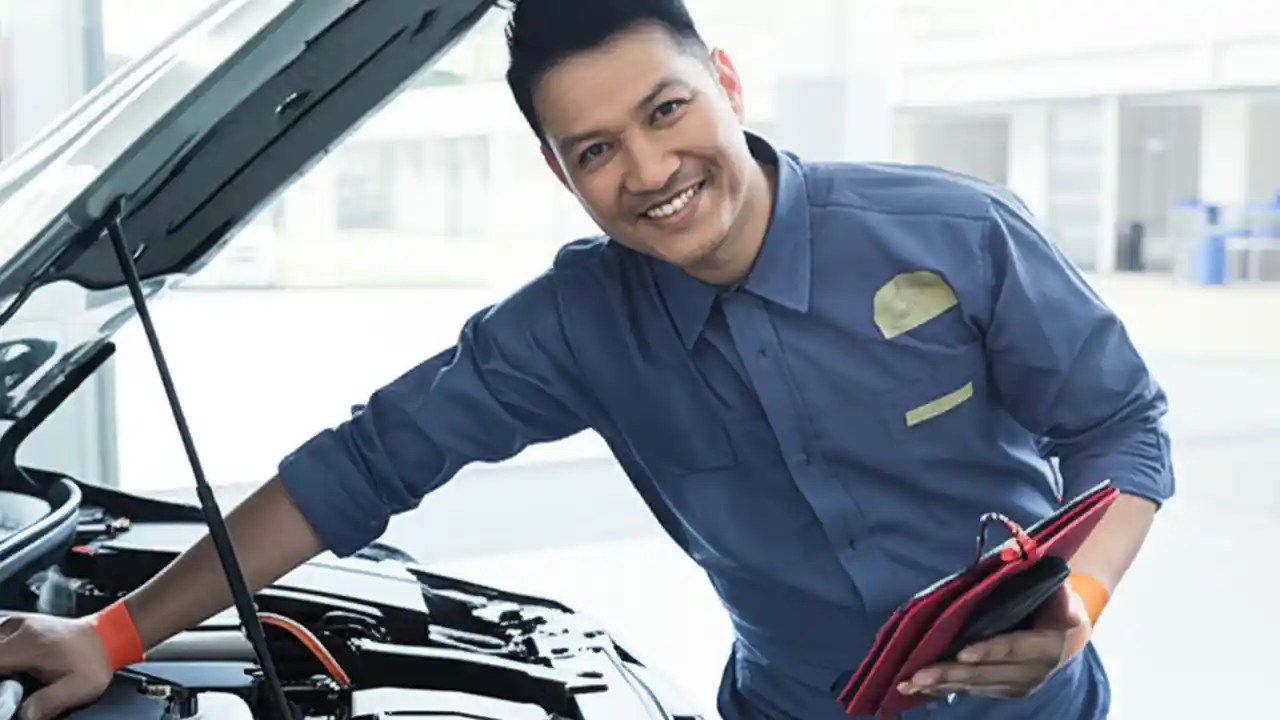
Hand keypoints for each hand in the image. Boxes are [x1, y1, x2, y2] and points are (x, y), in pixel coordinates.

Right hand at [0, 613, 114, 719]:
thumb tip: (24, 716)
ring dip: (1, 661)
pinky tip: (13, 667)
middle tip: (11, 686)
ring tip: (14, 677)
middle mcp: (20, 628)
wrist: (109, 636)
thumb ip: (48, 702)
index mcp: (28, 644)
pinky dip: (2, 653)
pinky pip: (0, 639)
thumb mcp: (77, 688)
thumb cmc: (94, 662)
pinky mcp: (22, 623)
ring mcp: (20, 622)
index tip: (6, 690)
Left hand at [898, 582, 1091, 699]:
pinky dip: (946, 689)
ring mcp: (1018, 685)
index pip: (1014, 648)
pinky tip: (920, 688)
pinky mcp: (1004, 690)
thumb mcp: (1061, 593)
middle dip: (950, 673)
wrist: (1066, 637)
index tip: (962, 654)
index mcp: (1047, 645)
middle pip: (986, 673)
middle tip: (918, 675)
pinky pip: (972, 690)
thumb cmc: (1055, 605)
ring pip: (975, 685)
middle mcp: (1033, 672)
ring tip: (908, 684)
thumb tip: (1045, 574)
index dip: (989, 651)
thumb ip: (1053, 587)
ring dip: (941, 684)